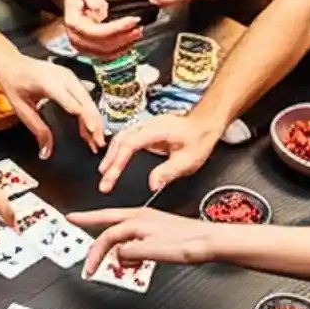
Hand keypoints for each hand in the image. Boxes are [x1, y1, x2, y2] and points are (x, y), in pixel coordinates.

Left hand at [0, 53, 105, 156]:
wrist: (13, 63)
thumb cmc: (14, 83)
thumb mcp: (21, 108)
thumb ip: (37, 129)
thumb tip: (46, 152)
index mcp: (48, 81)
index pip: (70, 100)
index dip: (83, 115)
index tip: (92, 131)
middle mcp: (64, 77)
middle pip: (85, 101)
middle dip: (94, 123)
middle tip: (99, 144)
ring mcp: (70, 77)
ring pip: (88, 100)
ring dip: (95, 120)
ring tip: (97, 141)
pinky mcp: (73, 80)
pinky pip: (85, 98)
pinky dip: (89, 114)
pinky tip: (90, 129)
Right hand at [63, 0, 142, 58]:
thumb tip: (97, 8)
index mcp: (73, 23)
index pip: (96, 32)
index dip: (116, 28)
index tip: (133, 20)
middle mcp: (75, 38)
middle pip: (102, 46)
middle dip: (123, 38)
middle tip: (139, 27)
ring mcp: (82, 46)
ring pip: (105, 53)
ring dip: (123, 45)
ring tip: (138, 33)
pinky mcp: (90, 49)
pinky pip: (106, 55)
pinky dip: (120, 49)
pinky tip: (130, 40)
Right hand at [69, 207, 219, 274]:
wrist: (211, 242)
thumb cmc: (188, 243)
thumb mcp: (153, 250)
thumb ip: (130, 252)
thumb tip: (117, 254)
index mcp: (137, 220)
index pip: (107, 236)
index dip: (95, 252)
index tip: (88, 268)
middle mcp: (141, 217)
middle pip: (108, 220)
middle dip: (90, 222)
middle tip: (74, 220)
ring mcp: (151, 222)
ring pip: (121, 229)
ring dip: (110, 240)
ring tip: (102, 251)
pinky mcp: (159, 230)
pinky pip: (133, 237)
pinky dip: (126, 247)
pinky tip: (129, 257)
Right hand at [97, 112, 219, 192]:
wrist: (205, 124)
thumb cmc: (199, 139)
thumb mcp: (188, 160)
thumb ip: (168, 172)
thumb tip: (152, 184)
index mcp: (156, 131)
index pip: (130, 144)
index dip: (117, 161)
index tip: (110, 177)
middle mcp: (148, 126)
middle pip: (120, 140)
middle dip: (109, 161)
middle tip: (104, 182)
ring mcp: (146, 126)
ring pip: (121, 138)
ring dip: (111, 156)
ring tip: (105, 174)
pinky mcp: (146, 131)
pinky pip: (126, 139)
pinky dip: (117, 150)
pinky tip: (114, 161)